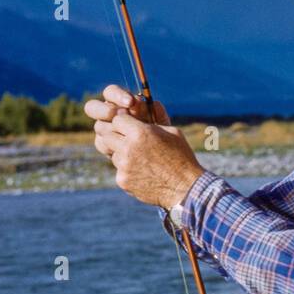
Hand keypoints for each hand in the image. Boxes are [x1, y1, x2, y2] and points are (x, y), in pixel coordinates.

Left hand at [85, 85, 203, 209]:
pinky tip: (144, 173)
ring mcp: (124, 166)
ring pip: (113, 153)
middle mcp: (128, 148)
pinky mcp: (123, 180)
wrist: (185, 188)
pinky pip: (119, 170)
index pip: (117, 119)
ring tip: (142, 159)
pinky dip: (128, 170)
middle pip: (107, 134)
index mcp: (140, 133)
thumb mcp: (173, 132)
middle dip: (116, 134)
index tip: (129, 124)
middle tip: (128, 138)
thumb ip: (155, 119)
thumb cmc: (182, 157)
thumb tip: (148, 105)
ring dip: (122, 153)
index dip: (123, 120)